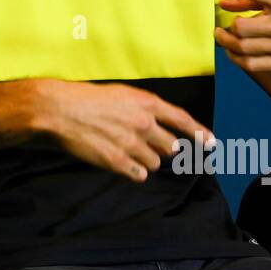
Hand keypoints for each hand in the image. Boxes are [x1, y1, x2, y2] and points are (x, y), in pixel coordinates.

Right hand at [31, 78, 215, 182]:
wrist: (59, 110)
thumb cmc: (86, 98)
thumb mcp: (120, 94)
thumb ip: (142, 110)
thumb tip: (155, 126)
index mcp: (146, 103)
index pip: (182, 120)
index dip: (200, 133)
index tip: (212, 143)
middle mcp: (144, 123)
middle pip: (171, 147)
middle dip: (163, 149)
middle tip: (146, 145)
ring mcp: (131, 144)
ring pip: (154, 162)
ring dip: (144, 160)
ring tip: (123, 149)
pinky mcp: (117, 161)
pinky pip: (139, 174)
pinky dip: (133, 171)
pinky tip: (119, 161)